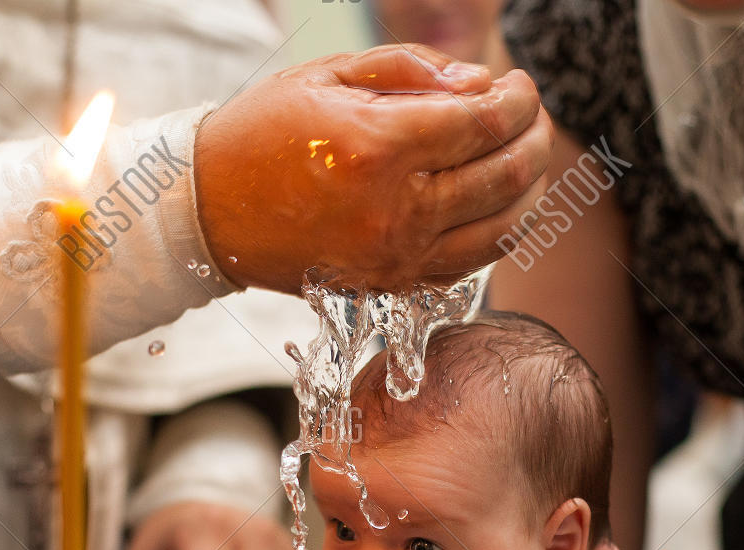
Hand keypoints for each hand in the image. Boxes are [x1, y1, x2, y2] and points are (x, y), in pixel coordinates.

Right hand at [195, 43, 551, 292]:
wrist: (209, 212)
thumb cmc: (264, 134)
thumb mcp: (328, 76)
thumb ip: (412, 70)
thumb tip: (481, 84)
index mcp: (376, 148)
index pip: (483, 124)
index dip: (518, 100)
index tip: (520, 85)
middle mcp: (393, 210)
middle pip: (505, 176)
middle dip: (534, 138)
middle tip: (532, 117)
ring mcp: (395, 256)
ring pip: (502, 230)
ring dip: (531, 191)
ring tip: (527, 158)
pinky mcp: (392, 284)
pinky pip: (470, 265)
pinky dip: (498, 231)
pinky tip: (498, 202)